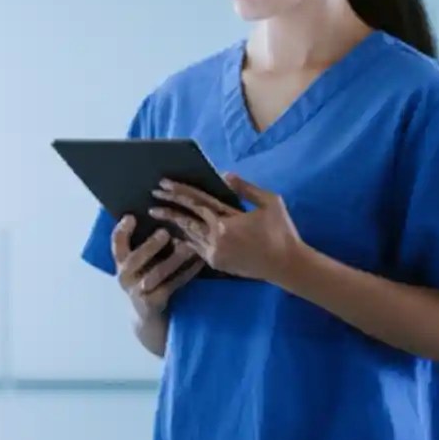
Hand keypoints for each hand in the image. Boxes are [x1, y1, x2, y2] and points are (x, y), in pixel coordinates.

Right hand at [111, 215, 203, 317]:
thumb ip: (146, 243)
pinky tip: (200, 262)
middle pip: (135, 259)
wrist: (148, 317)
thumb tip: (163, 212)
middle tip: (165, 232)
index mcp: (121, 262)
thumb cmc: (148, 280)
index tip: (131, 216)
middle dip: (150, 245)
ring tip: (188, 246)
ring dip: (174, 258)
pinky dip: (188, 272)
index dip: (122, 230)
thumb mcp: (140, 264)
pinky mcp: (154, 302)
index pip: (116, 243)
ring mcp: (138, 291)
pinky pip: (173, 285)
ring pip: (157, 273)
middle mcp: (125, 276)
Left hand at [148, 173, 304, 282]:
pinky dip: (184, 241)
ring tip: (157, 214)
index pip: (197, 202)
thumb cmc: (281, 231)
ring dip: (173, 223)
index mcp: (227, 221)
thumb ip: (246, 188)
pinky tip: (175, 235)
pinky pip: (195, 249)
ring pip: (188, 235)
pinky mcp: (218, 263)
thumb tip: (225, 174)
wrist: (286, 265)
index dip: (179, 191)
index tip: (163, 183)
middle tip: (152, 196)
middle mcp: (216, 238)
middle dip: (168, 206)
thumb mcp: (270, 202)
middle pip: (187, 218)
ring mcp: (215, 253)